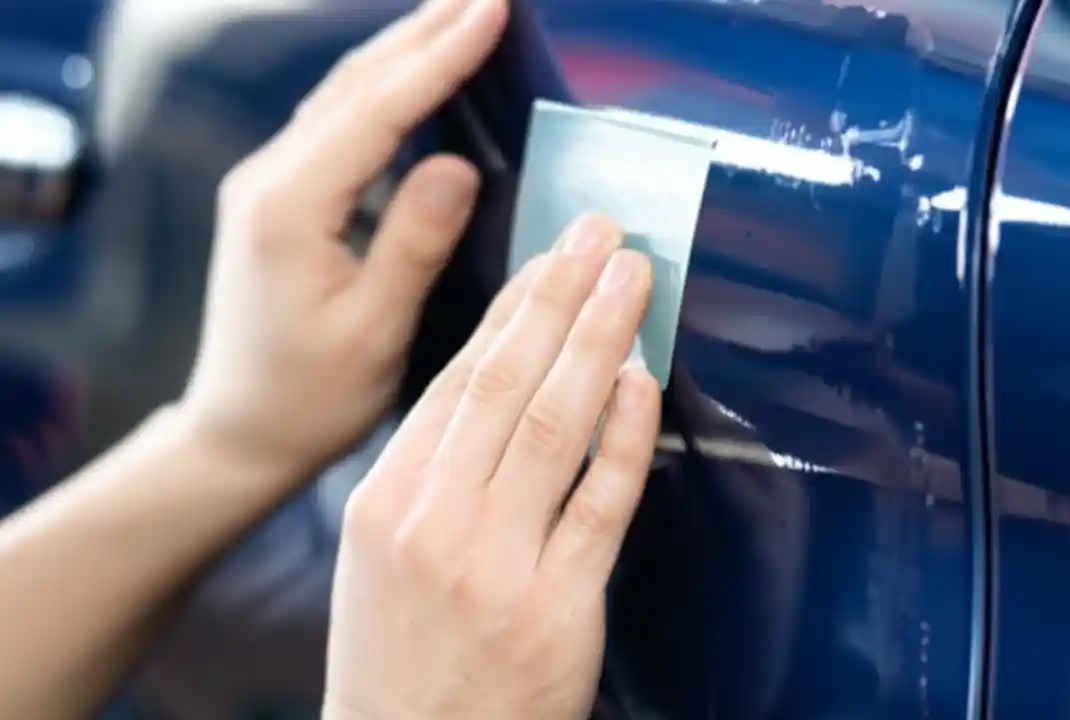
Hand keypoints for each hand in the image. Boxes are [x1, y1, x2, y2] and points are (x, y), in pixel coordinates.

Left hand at [178, 0, 508, 480]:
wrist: (239, 432)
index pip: (377, 111)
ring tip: (459, 15)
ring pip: (343, 98)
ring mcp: (268, 186)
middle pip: (355, 85)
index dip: (439, 58)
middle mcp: (268, 181)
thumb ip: (414, 242)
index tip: (492, 13)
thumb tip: (460, 164)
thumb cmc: (309, 397)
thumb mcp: (375, 330)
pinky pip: (336, 126)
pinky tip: (414, 78)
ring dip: (403, 53)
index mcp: (290, 207)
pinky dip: (383, 93)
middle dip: (423, 33)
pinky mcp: (278, 201)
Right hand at [323, 215, 660, 719]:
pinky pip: (601, 502)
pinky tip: (646, 381)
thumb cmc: (400, 647)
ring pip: (557, 423)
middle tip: (601, 233)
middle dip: (561, 294)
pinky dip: (628, 436)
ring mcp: (495, 563)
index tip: (551, 257)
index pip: (460, 377)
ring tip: (633, 279)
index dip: (515, 306)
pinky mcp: (556, 607)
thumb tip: (498, 380)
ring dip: (601, 339)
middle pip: (508, 380)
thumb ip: (433, 467)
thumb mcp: (380, 550)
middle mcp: (435, 520)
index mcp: (387, 497)